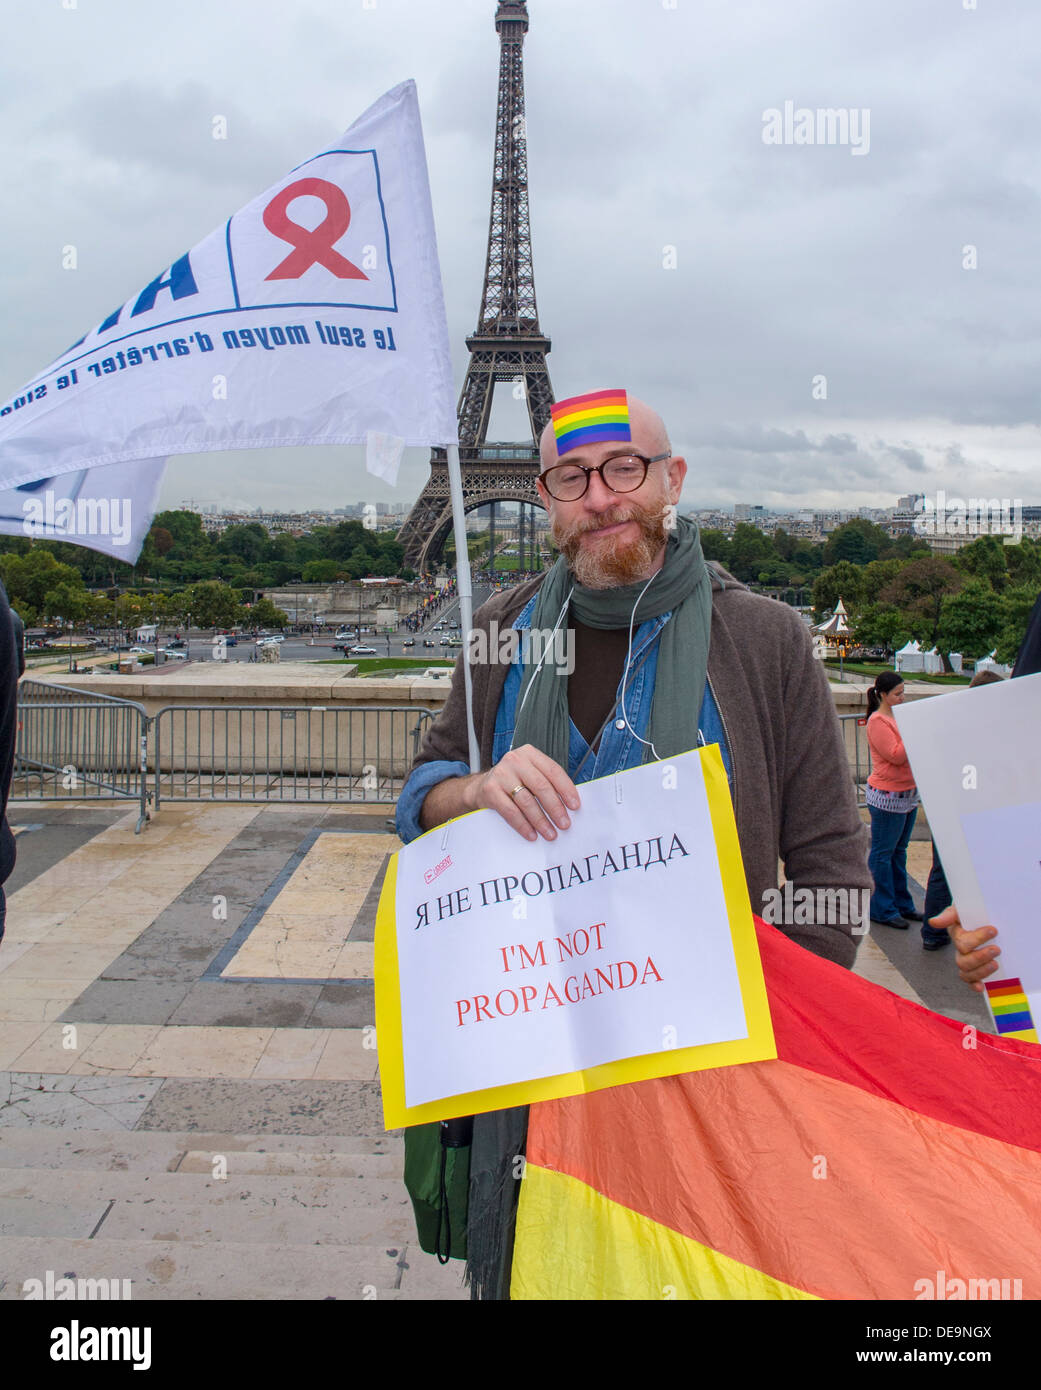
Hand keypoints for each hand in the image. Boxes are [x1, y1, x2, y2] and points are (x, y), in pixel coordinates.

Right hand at [465, 744, 580, 843]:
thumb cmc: (514, 781)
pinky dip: (523, 825)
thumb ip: (548, 783)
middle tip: (564, 824)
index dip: (566, 789)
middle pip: (541, 786)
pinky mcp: (490, 790)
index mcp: (530, 754)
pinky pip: (511, 812)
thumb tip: (569, 805)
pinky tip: (532, 834)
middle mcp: (515, 760)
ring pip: (527, 801)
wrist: (481, 787)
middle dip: (555, 808)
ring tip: (550, 833)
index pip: (553, 771)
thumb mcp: (530, 774)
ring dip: (541, 820)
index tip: (575, 806)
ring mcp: (501, 774)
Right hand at [930, 905, 999, 992]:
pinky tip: (982, 986)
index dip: (977, 938)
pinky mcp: (977, 971)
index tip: (993, 930)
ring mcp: (968, 962)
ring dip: (981, 971)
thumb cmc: (974, 912)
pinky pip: (971, 982)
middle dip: (980, 957)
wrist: (985, 916)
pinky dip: (974, 986)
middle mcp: (961, 951)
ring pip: (966, 973)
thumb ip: (949, 914)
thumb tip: (933, 922)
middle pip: (963, 962)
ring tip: (996, 964)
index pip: (962, 942)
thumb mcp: (962, 909)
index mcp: (957, 935)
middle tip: (996, 949)